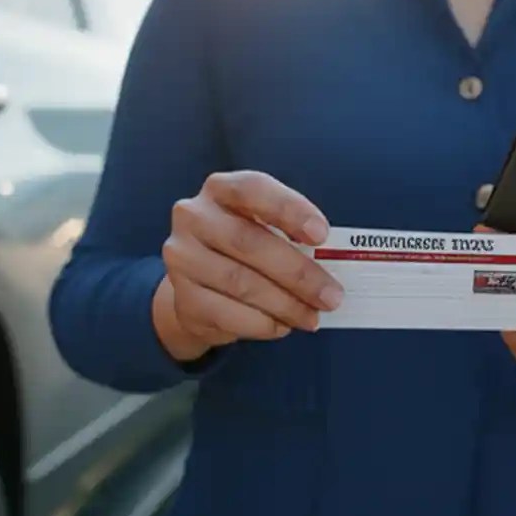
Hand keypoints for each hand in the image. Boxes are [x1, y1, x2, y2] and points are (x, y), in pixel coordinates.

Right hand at [153, 171, 343, 360]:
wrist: (197, 287)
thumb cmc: (243, 251)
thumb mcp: (265, 230)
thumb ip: (293, 238)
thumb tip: (333, 263)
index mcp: (221, 189)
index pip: (253, 189)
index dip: (289, 209)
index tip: (321, 234)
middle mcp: (195, 217)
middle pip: (250, 242)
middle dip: (298, 273)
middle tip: (331, 295)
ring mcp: (183, 257)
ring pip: (241, 282)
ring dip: (285, 304)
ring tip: (312, 317)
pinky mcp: (182, 296)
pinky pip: (228, 314)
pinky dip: (263, 323)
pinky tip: (282, 326)